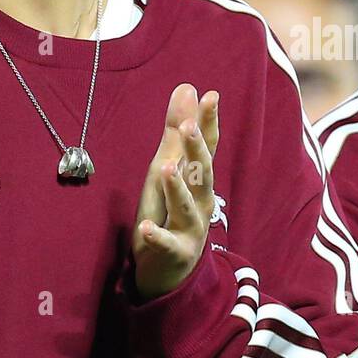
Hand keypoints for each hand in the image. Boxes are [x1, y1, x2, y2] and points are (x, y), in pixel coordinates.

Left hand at [132, 83, 219, 301]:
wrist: (171, 270)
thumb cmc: (171, 212)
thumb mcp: (169, 169)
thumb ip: (177, 132)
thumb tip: (188, 87)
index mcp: (198, 180)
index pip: (207, 148)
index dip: (209, 123)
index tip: (211, 96)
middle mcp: (201, 202)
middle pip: (202, 174)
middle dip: (196, 151)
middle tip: (187, 127)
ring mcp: (190, 229)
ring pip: (186, 207)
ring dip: (178, 188)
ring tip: (166, 169)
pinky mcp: (174, 253)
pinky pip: (166, 243)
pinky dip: (157, 236)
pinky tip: (145, 228)